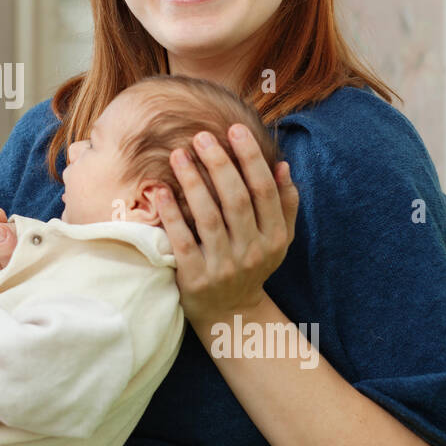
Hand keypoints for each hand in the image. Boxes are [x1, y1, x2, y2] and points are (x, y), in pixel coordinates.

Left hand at [154, 125, 299, 329]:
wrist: (231, 315)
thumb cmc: (252, 265)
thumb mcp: (278, 240)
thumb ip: (284, 204)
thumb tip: (282, 166)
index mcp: (274, 238)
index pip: (264, 191)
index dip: (251, 158)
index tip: (235, 130)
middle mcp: (252, 251)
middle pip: (237, 200)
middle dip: (220, 164)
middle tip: (202, 136)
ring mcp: (223, 266)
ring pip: (209, 217)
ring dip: (194, 182)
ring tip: (179, 154)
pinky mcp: (195, 278)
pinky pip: (182, 241)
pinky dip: (172, 215)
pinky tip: (161, 190)